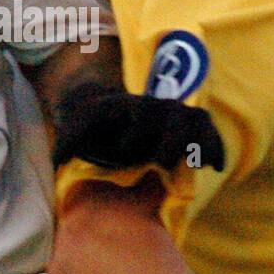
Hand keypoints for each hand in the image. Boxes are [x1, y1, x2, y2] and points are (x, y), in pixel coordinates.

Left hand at [50, 82, 224, 171]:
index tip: (124, 149)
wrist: (112, 114)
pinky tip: (216, 167)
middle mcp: (158, 107)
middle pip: (175, 114)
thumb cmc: (93, 124)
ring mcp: (175, 117)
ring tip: (202, 164)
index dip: (138, 129)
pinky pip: (207, 131)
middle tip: (161, 161)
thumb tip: (57, 160)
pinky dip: (214, 146)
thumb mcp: (77, 127)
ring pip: (197, 120)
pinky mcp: (188, 129)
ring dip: (201, 140)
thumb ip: (68, 141)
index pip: (142, 111)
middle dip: (171, 139)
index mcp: (132, 106)